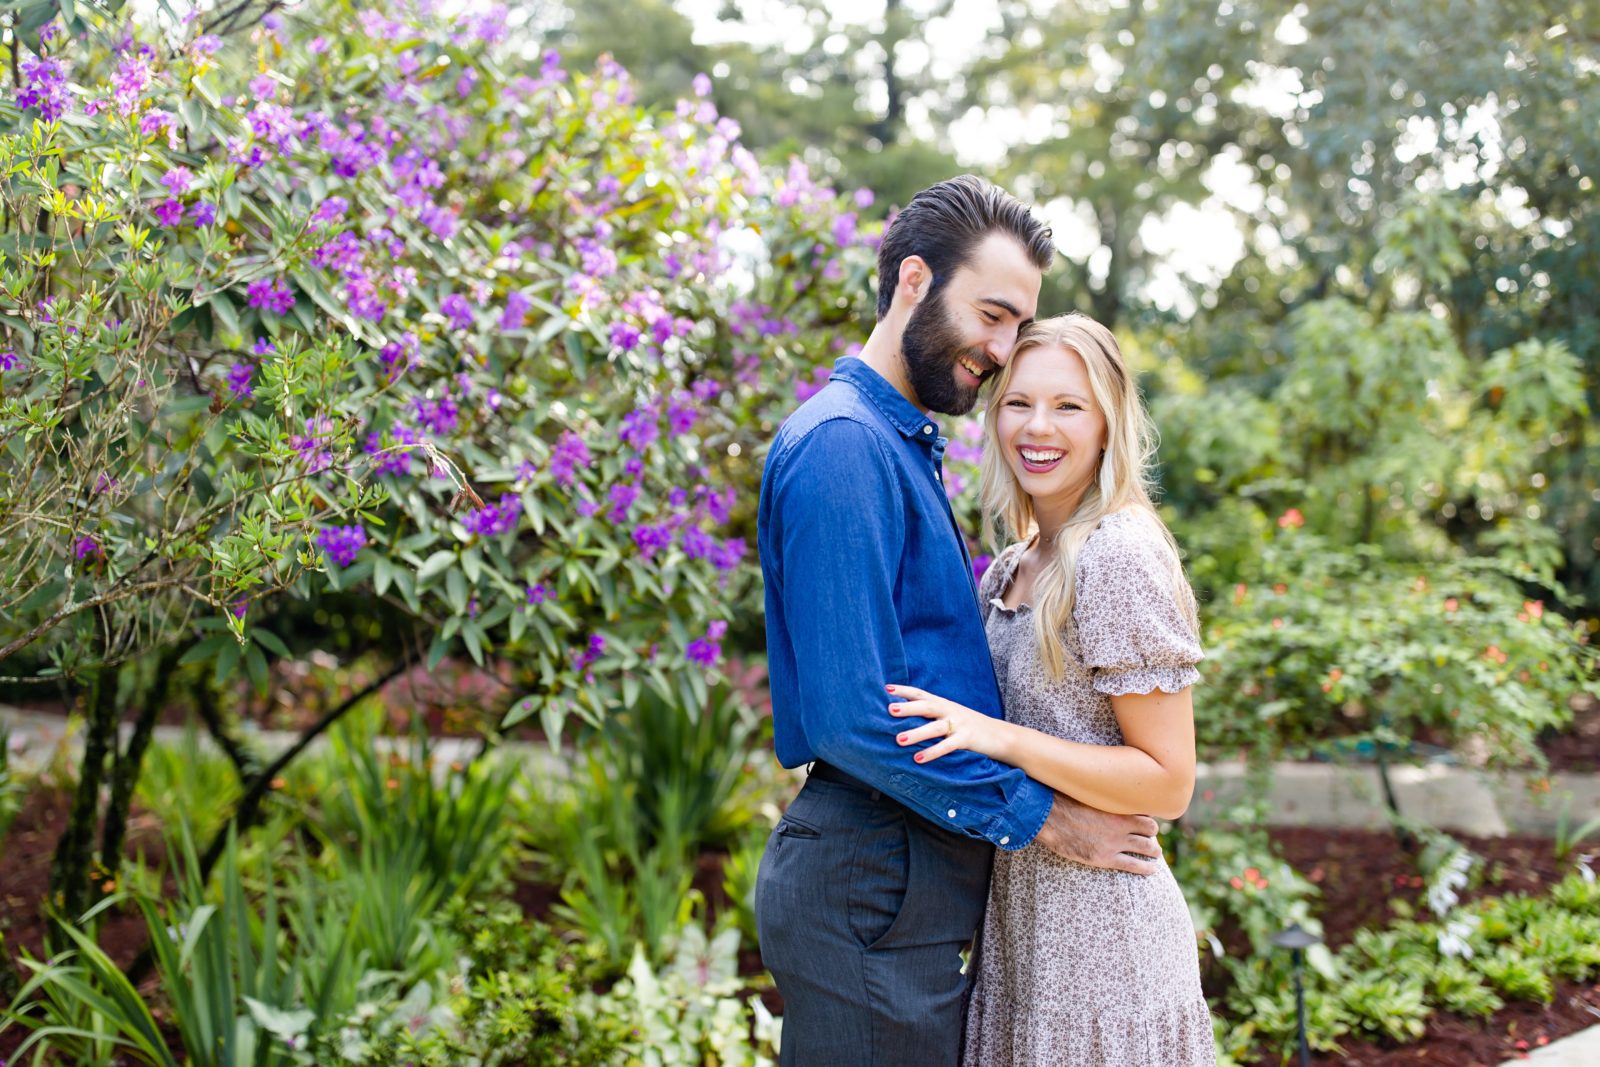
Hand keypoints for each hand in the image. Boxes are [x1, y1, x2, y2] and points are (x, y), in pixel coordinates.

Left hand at [886, 683, 1010, 763]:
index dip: (904, 691)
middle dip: (908, 707)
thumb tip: (904, 715)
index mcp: (944, 703)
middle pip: (927, 706)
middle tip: (889, 709)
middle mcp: (950, 711)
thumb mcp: (950, 715)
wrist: (1000, 735)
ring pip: (935, 728)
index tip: (886, 688)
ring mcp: (960, 724)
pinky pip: (948, 746)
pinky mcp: (967, 739)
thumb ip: (932, 713)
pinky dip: (933, 752)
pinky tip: (918, 759)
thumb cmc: (968, 726)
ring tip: (899, 740)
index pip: (921, 694)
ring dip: (916, 733)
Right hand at [1033, 792, 1160, 875]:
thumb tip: (1101, 783)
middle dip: (1152, 833)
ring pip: (1146, 847)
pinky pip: (1133, 865)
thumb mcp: (1085, 791)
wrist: (1047, 818)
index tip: (1144, 818)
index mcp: (1116, 805)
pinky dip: (1146, 868)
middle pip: (1150, 829)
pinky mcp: (1105, 858)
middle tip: (1150, 836)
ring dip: (1153, 850)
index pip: (1144, 810)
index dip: (1147, 815)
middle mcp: (1119, 824)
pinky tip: (1151, 870)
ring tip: (1154, 853)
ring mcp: (1113, 842)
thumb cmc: (1062, 800)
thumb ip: (1100, 792)